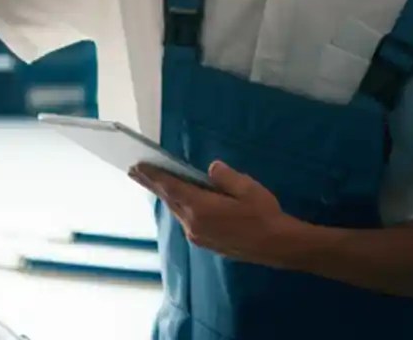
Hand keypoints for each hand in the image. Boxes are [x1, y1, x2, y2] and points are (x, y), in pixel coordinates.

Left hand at [131, 160, 301, 266]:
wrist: (277, 246)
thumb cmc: (263, 214)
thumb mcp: (246, 187)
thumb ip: (224, 176)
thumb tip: (211, 169)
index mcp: (201, 208)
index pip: (171, 187)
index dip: (153, 175)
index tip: (137, 166)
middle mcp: (193, 224)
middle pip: (169, 199)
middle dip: (153, 184)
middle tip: (135, 170)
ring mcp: (198, 236)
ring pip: (177, 210)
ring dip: (167, 195)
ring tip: (155, 182)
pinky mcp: (205, 242)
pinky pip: (186, 220)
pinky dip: (179, 206)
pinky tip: (181, 200)